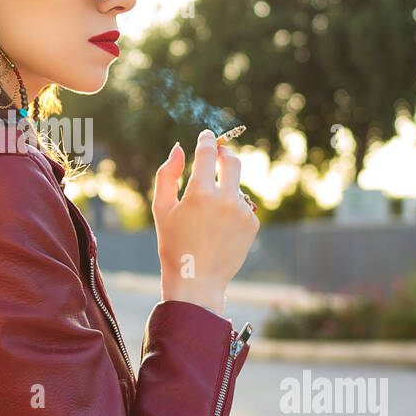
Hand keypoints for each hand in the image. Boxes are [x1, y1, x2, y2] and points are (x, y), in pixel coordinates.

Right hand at [151, 128, 260, 315]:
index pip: (208, 153)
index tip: (207, 135)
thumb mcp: (162, 208)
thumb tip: (178, 148)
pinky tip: (218, 228)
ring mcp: (243, 212)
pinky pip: (243, 206)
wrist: (197, 280)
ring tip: (208, 215)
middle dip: (224, 153)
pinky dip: (231, 209)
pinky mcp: (253, 224)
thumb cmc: (173, 244)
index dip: (207, 140)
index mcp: (200, 193)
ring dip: (225, 188)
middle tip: (218, 153)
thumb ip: (167, 174)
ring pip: (236, 186)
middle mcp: (226, 199)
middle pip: (232, 161)